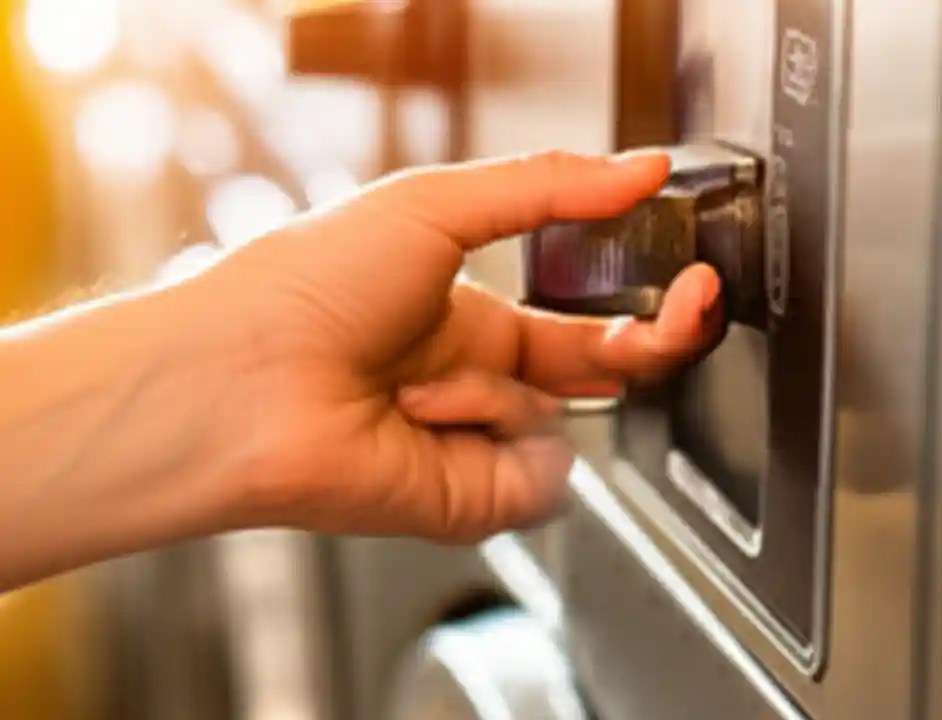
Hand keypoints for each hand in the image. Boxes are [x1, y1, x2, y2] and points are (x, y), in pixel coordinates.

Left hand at [191, 151, 722, 541]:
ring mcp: (475, 448)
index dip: (649, 304)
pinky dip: (488, 439)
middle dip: (657, 340)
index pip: (590, 324)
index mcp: (474, 319)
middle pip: (603, 376)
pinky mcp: (468, 503)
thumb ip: (548, 188)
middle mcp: (478, 386)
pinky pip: (536, 478)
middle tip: (691, 306)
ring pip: (560, 426)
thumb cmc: (306, 288)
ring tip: (414, 382)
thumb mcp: (435, 205)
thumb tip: (639, 169)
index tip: (695, 274)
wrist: (238, 382)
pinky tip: (421, 421)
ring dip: (497, 392)